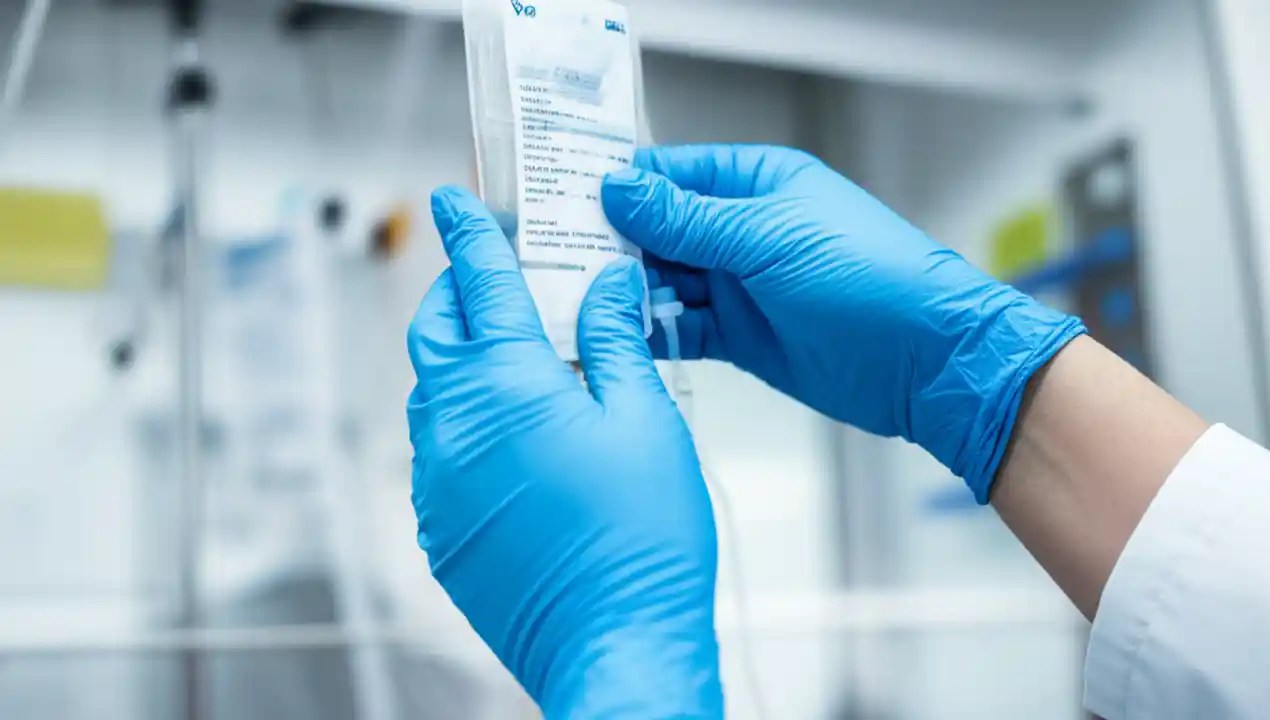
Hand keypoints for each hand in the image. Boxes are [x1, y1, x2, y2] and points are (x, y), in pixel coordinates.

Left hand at [407, 187, 723, 718]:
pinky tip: (516, 442)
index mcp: (507, 383)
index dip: (467, 232)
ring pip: (433, 393)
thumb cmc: (642, 538)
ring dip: (464, 362)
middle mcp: (453, 424)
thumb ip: (613, 340)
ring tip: (520, 364)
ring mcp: (436, 479)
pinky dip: (466, 426)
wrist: (614, 642)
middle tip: (496, 282)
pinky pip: (437, 452)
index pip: (478, 281)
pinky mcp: (437, 525)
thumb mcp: (644, 419)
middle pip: (436, 330)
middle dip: (457, 293)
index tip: (450, 200)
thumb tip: (605, 283)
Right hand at [602, 145, 1084, 502]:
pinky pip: (681, 328)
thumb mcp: (768, 237)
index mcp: (756, 183)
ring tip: (576, 301)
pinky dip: (651, 331)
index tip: (563, 198)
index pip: (671, 174)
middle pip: (658, 230)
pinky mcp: (740, 337)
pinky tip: (616, 335)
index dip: (619, 185)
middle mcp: (743, 230)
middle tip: (554, 258)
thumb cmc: (870, 279)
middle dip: (612, 243)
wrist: (926, 363)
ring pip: (663, 281)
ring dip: (626, 291)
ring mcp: (740, 285)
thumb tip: (619, 187)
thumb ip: (688, 218)